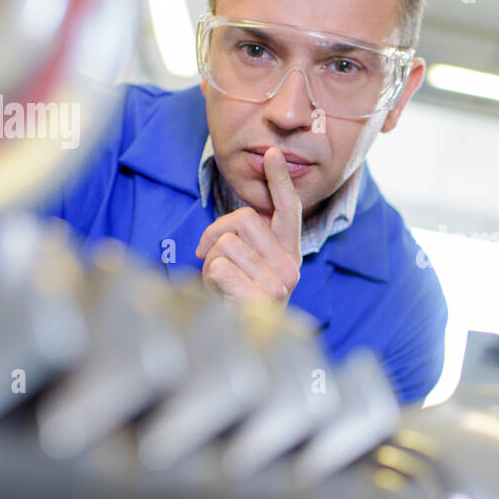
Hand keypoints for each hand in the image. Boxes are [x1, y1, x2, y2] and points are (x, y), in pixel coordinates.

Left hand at [195, 146, 301, 306]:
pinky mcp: (262, 298)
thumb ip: (249, 241)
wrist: (238, 346)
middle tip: (208, 253)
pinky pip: (219, 268)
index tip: (272, 152)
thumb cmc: (237, 301)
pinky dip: (208, 278)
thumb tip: (233, 223)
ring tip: (217, 282)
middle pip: (244, 220)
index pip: (288, 209)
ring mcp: (280, 283)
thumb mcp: (248, 266)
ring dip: (210, 261)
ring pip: (227, 243)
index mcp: (289, 253)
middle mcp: (291, 266)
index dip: (280, 179)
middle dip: (215, 232)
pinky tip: (218, 294)